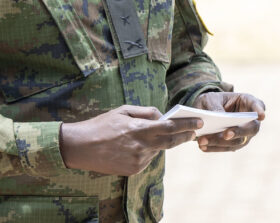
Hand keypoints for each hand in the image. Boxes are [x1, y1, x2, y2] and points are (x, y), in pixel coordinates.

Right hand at [59, 105, 202, 175]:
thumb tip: (161, 115)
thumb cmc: (102, 125)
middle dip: (184, 136)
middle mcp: (141, 146)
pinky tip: (134, 146)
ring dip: (159, 143)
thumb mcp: (123, 110)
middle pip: (170, 142)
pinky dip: (147, 151)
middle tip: (193, 132)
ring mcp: (138, 160)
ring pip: (157, 150)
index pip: (170, 126)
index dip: (186, 125)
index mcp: (139, 129)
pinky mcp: (133, 170)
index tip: (198, 122)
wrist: (82, 147)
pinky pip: (147, 159)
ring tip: (150, 135)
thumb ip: (145, 112)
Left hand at [191, 91, 265, 152]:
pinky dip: (214, 147)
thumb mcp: (210, 98)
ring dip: (220, 142)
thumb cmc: (213, 101)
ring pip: (237, 141)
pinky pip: (227, 148)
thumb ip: (214, 106)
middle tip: (226, 134)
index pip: (258, 105)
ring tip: (203, 140)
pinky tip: (203, 146)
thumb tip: (218, 117)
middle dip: (238, 132)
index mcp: (248, 102)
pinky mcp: (234, 144)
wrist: (206, 111)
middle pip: (250, 128)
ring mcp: (244, 134)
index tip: (261, 115)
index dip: (260, 110)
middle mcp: (250, 121)